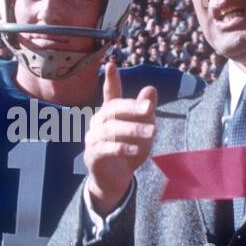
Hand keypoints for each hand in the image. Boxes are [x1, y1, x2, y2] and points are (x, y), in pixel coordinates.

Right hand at [84, 60, 157, 216]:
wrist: (114, 181)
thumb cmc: (128, 151)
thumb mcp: (143, 130)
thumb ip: (145, 111)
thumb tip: (151, 89)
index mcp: (110, 114)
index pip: (110, 94)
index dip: (111, 80)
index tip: (111, 64)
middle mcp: (99, 123)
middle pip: (113, 109)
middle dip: (131, 107)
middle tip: (148, 108)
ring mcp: (93, 139)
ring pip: (112, 129)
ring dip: (133, 130)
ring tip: (151, 132)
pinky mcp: (93, 156)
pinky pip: (106, 149)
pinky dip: (121, 148)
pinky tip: (135, 149)